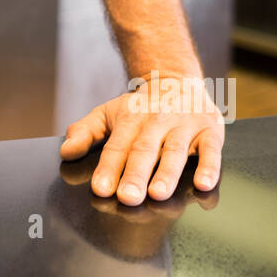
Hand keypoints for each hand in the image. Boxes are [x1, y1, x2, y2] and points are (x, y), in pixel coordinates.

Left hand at [59, 71, 225, 205]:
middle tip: (128, 198)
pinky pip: (211, 150)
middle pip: (145, 150)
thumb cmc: (141, 107)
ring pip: (176, 151)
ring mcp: (185, 125)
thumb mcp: (109, 113)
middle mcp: (157, 121)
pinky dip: (209, 167)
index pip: (117, 146)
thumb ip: (86, 132)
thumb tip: (66, 151)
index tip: (101, 189)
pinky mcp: (210, 131)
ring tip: (158, 193)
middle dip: (135, 175)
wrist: (177, 79)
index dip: (109, 168)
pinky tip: (203, 184)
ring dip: (167, 173)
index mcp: (131, 118)